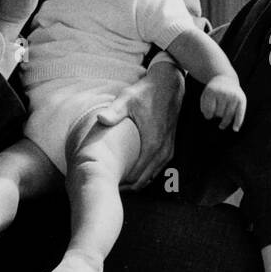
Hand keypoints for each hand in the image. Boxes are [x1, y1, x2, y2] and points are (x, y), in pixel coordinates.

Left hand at [97, 62, 183, 188]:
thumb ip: (115, 111)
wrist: (169, 85)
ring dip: (137, 181)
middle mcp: (162, 151)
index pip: (137, 175)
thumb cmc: (147, 92)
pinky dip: (146, 174)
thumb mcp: (128, 99)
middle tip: (109, 185)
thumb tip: (100, 119)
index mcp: (152, 144)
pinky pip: (157, 168)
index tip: (108, 182)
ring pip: (152, 176)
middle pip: (144, 180)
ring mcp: (168, 150)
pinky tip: (133, 172)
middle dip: (127, 186)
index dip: (122, 183)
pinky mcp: (169, 147)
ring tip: (119, 182)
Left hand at [199, 74, 245, 130]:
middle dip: (216, 116)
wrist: (225, 79)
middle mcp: (224, 93)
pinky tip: (235, 129)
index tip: (207, 115)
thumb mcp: (205, 95)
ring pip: (228, 116)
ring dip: (224, 121)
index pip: (209, 111)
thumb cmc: (213, 91)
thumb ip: (204, 107)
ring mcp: (233, 96)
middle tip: (216, 113)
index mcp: (212, 91)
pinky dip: (238, 122)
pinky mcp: (241, 99)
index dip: (207, 115)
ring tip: (221, 124)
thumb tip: (209, 117)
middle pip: (219, 114)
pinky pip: (240, 113)